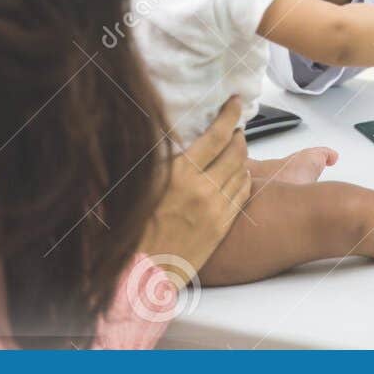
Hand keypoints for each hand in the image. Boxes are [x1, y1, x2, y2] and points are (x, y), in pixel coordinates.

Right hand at [138, 97, 250, 281]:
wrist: (139, 272)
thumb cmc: (130, 228)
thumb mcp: (136, 185)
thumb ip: (152, 157)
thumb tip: (153, 129)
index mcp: (179, 175)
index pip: (216, 136)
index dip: (230, 115)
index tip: (236, 102)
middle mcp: (203, 189)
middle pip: (235, 151)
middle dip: (238, 134)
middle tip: (235, 128)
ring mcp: (216, 209)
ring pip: (241, 171)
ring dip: (242, 156)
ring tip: (236, 149)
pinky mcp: (222, 226)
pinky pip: (242, 195)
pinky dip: (243, 179)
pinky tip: (238, 175)